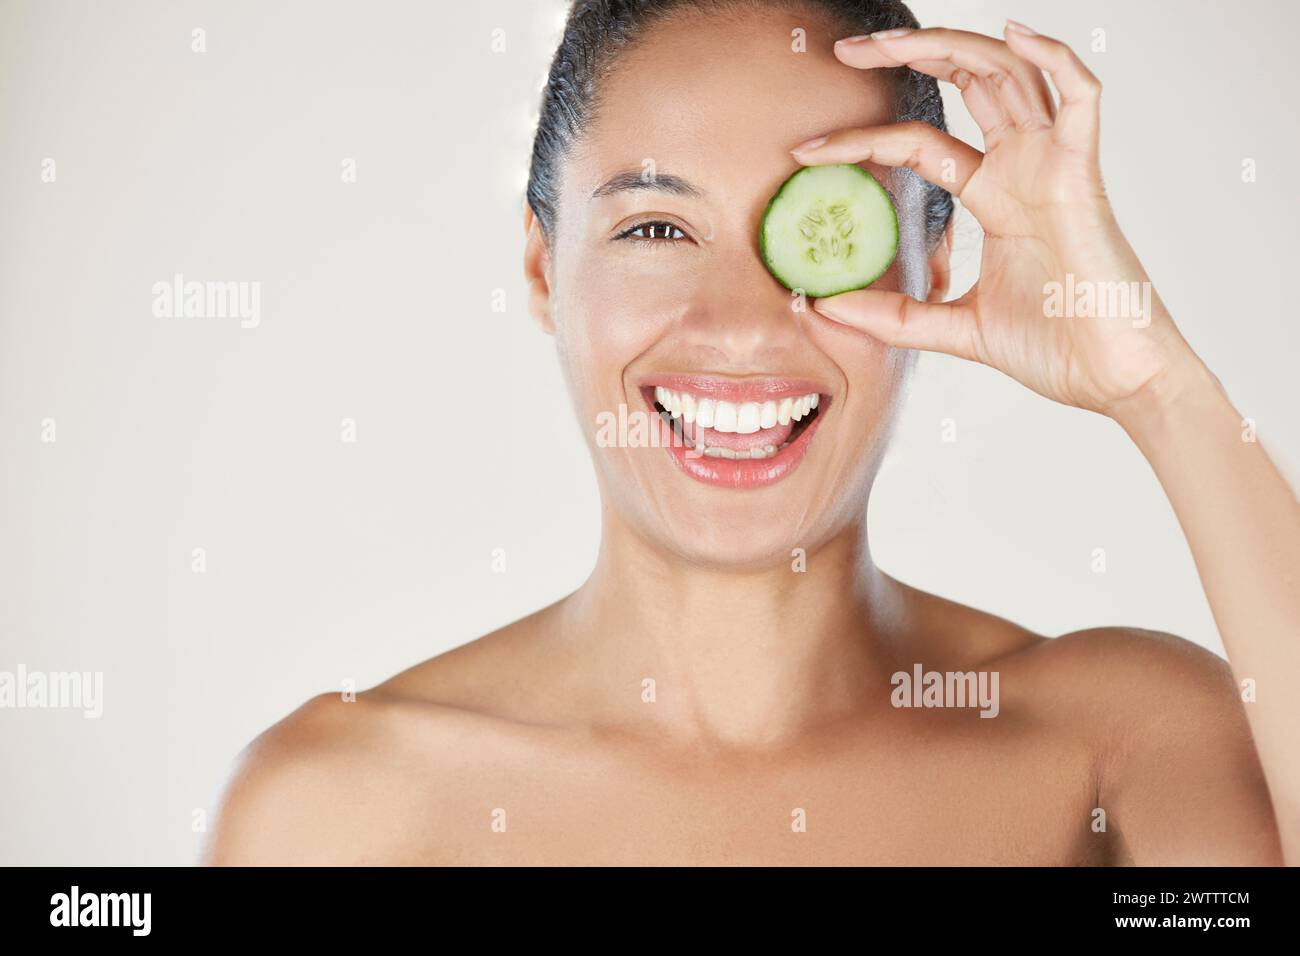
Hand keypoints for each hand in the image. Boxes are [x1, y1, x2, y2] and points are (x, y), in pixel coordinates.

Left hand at [796, 21, 1198, 419]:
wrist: (1113, 379)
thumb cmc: (1055, 349)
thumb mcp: (955, 329)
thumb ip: (894, 316)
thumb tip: (825, 307)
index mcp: (995, 198)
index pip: (919, 144)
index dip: (864, 140)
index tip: (807, 151)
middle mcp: (1023, 170)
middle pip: (968, 84)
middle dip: (910, 54)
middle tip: (848, 48)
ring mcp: (1054, 167)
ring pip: (1010, 74)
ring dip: (952, 44)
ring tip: (889, 40)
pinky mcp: (1083, 176)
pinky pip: (1081, 96)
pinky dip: (1053, 56)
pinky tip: (1013, 31)